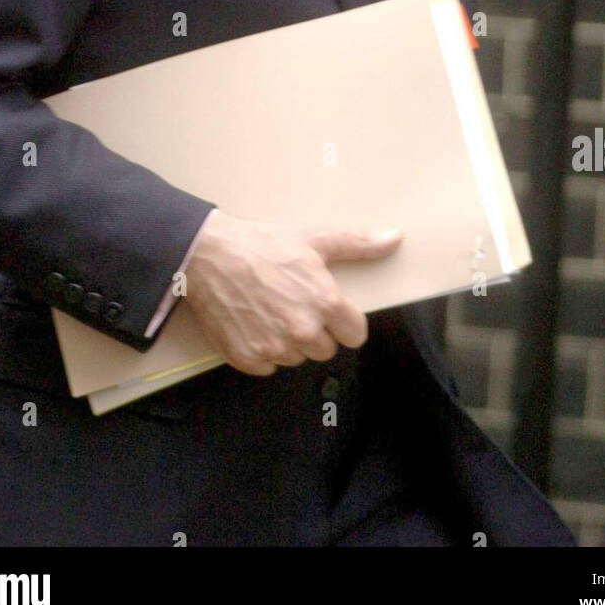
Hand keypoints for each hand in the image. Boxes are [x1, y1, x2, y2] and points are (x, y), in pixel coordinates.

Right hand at [179, 209, 402, 375]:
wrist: (209, 254)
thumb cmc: (262, 244)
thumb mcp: (315, 238)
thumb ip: (358, 244)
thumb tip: (395, 239)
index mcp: (325, 303)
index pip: (355, 335)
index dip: (343, 321)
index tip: (328, 309)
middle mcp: (303, 331)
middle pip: (325, 349)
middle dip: (315, 330)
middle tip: (294, 303)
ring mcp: (274, 348)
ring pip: (296, 358)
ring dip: (288, 341)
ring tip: (271, 309)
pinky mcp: (248, 358)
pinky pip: (268, 366)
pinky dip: (262, 350)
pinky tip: (254, 323)